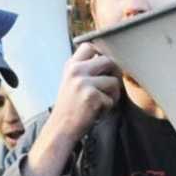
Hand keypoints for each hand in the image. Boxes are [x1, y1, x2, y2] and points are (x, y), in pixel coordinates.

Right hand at [25, 41, 124, 175]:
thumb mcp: (72, 83)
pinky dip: (107, 107)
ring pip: (114, 81)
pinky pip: (111, 98)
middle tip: (110, 88)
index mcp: (70, 66)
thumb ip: (86, 70)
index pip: (89, 46)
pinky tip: (96, 112)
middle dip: (114, 74)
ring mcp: (83, 82)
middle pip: (108, 61)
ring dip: (113, 94)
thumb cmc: (70, 108)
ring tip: (101, 103)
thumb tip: (111, 61)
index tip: (103, 69)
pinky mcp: (91, 96)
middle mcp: (76, 70)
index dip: (101, 55)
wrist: (60, 128)